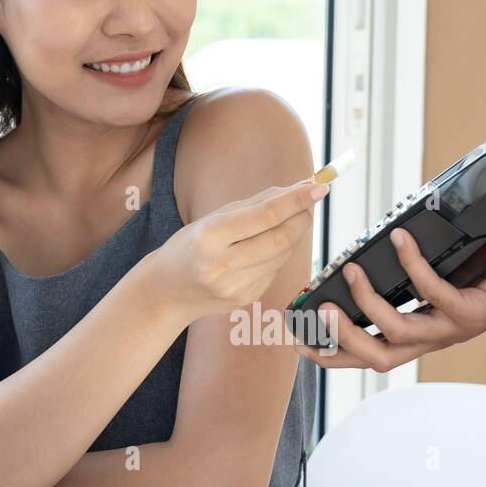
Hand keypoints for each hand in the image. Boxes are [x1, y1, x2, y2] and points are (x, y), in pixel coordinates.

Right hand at [144, 177, 328, 321]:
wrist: (167, 291)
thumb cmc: (190, 246)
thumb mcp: (212, 218)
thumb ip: (255, 204)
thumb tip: (296, 188)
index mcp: (209, 237)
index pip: (265, 216)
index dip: (296, 200)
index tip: (318, 186)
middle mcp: (222, 266)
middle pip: (280, 239)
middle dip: (301, 218)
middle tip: (309, 201)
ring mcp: (235, 287)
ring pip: (282, 256)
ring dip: (293, 235)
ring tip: (289, 219)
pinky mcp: (245, 299)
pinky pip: (274, 271)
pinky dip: (279, 254)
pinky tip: (268, 246)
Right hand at [294, 220, 485, 371]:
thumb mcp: (436, 274)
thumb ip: (403, 276)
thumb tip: (358, 257)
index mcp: (420, 334)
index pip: (369, 355)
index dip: (335, 355)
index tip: (301, 342)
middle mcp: (434, 339)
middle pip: (378, 358)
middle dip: (343, 340)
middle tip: (316, 311)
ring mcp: (454, 329)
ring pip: (398, 331)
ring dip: (368, 301)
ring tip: (351, 270)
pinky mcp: (473, 312)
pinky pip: (432, 291)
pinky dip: (411, 265)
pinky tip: (400, 240)